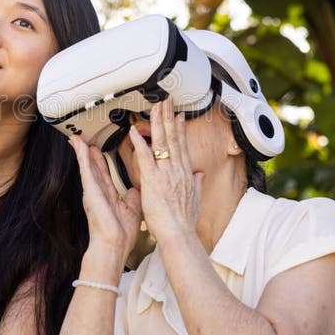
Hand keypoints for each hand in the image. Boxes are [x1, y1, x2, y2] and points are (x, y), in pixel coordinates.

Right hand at [70, 136, 141, 263]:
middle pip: (93, 167)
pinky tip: (78, 145)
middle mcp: (98, 192)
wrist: (114, 246)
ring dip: (82, 151)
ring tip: (76, 137)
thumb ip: (131, 199)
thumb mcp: (131, 212)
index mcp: (108, 196)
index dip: (100, 161)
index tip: (97, 149)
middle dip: (88, 153)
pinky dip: (81, 156)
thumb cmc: (122, 235)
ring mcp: (93, 190)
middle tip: (82, 138)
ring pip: (87, 166)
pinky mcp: (90, 190)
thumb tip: (134, 190)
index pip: (103, 174)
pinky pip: (85, 169)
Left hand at [127, 99, 203, 242]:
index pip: (182, 145)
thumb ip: (196, 183)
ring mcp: (165, 173)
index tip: (178, 116)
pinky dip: (140, 142)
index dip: (179, 128)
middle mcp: (177, 169)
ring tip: (154, 107)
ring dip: (157, 122)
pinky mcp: (153, 179)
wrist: (178, 233)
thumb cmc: (184, 221)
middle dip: (169, 117)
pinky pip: (145, 156)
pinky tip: (135, 131)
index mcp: (186, 173)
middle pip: (173, 137)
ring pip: (161, 142)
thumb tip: (199, 174)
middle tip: (166, 101)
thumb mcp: (195, 199)